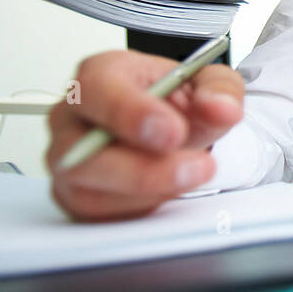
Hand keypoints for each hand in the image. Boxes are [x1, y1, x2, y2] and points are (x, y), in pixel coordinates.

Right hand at [46, 50, 243, 220]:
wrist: (170, 129)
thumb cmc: (172, 101)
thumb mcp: (205, 82)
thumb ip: (218, 89)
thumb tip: (221, 107)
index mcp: (99, 75)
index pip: (96, 90)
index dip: (131, 113)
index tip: (172, 131)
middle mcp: (73, 118)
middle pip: (83, 151)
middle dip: (143, 167)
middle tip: (195, 167)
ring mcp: (71, 162)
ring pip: (91, 191)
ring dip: (149, 192)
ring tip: (192, 178)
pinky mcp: (77, 198)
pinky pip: (100, 216)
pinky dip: (141, 208)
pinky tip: (169, 191)